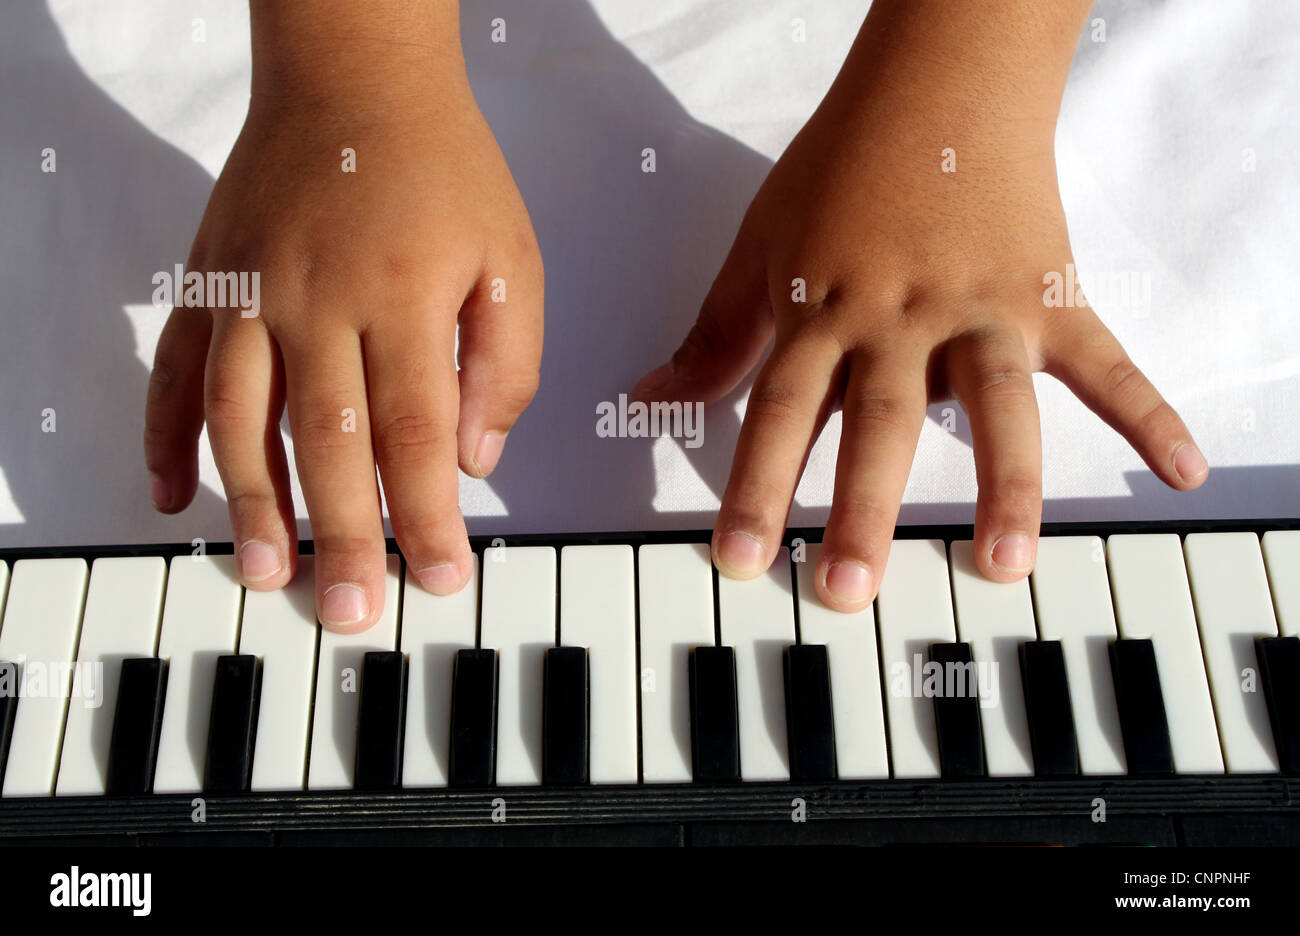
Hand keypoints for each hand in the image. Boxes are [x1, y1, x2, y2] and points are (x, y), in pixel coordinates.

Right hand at [144, 5, 541, 631]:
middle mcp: (317, 301)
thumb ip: (505, 363)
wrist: (354, 77)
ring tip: (263, 572)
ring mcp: (250, 292)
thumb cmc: (444, 173)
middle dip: (340, 536)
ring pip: (239, 418)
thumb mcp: (511, 258)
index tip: (440, 580)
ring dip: (250, 503)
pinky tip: (172, 495)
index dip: (426, 517)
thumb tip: (473, 461)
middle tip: (348, 611)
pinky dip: (166, 437)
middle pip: (326, 443)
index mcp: (405, 299)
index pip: (416, 434)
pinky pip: (174, 369)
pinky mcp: (209, 281)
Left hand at [635, 0, 1205, 611]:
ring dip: (1002, 485)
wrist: (941, 84)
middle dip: (863, 510)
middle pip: (878, 424)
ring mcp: (983, 310)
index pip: (782, 411)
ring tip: (1002, 564)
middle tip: (849, 591)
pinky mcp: (1049, 297)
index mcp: (826, 310)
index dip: (757, 487)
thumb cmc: (843, 167)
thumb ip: (715, 334)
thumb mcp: (760, 247)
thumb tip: (648, 396)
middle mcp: (902, 318)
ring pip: (995, 405)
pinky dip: (1146, 411)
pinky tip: (1177, 468)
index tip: (739, 562)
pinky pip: (1104, 361)